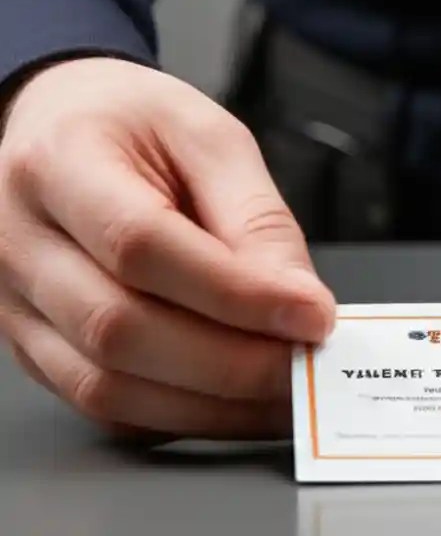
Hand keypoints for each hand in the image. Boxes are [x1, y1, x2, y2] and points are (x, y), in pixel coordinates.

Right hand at [0, 57, 333, 439]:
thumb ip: (256, 217)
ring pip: (107, 383)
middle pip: (120, 328)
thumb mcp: (209, 136)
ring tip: (285, 393)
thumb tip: (300, 303)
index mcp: (59, 163)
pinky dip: (180, 415)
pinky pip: (103, 404)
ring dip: (211, 404)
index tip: (312, 315)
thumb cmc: (133, 123)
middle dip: (232, 363)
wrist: (61, 122)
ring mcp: (14, 301)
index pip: (142, 245)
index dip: (236, 293)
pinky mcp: (31, 345)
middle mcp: (18, 239)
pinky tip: (238, 403)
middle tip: (310, 366)